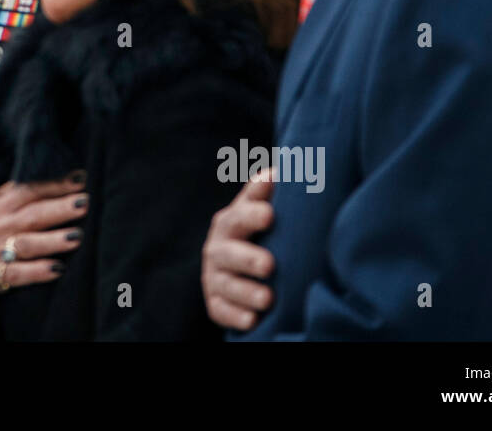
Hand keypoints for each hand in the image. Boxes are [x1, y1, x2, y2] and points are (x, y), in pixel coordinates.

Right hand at [0, 174, 86, 291]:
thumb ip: (22, 192)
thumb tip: (64, 177)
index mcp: (0, 203)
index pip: (30, 190)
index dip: (54, 185)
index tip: (80, 180)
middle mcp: (0, 225)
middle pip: (33, 215)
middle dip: (59, 209)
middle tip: (83, 203)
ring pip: (27, 244)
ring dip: (53, 240)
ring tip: (77, 236)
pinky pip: (18, 273)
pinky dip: (38, 272)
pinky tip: (58, 269)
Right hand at [202, 171, 276, 330]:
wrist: (236, 266)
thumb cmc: (255, 231)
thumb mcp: (257, 208)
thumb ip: (263, 192)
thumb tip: (276, 171)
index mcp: (228, 223)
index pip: (237, 217)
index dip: (252, 215)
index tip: (271, 215)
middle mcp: (217, 250)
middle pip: (228, 253)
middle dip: (248, 259)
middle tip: (270, 265)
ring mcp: (215, 278)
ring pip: (226, 286)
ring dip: (246, 292)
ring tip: (268, 298)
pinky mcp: (216, 303)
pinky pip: (221, 311)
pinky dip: (235, 317)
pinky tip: (253, 320)